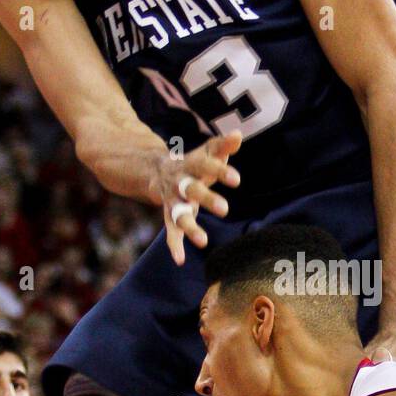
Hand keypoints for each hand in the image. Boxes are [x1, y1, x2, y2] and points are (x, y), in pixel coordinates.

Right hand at [149, 132, 241, 265]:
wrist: (158, 171)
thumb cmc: (194, 163)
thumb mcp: (207, 152)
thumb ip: (222, 146)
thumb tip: (237, 135)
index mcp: (190, 166)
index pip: (205, 166)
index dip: (220, 172)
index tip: (236, 180)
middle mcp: (179, 184)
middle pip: (191, 190)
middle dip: (206, 199)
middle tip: (225, 209)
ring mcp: (173, 201)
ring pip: (179, 215)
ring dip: (190, 227)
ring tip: (203, 241)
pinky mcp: (170, 216)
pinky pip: (171, 231)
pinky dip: (174, 245)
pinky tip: (180, 260)